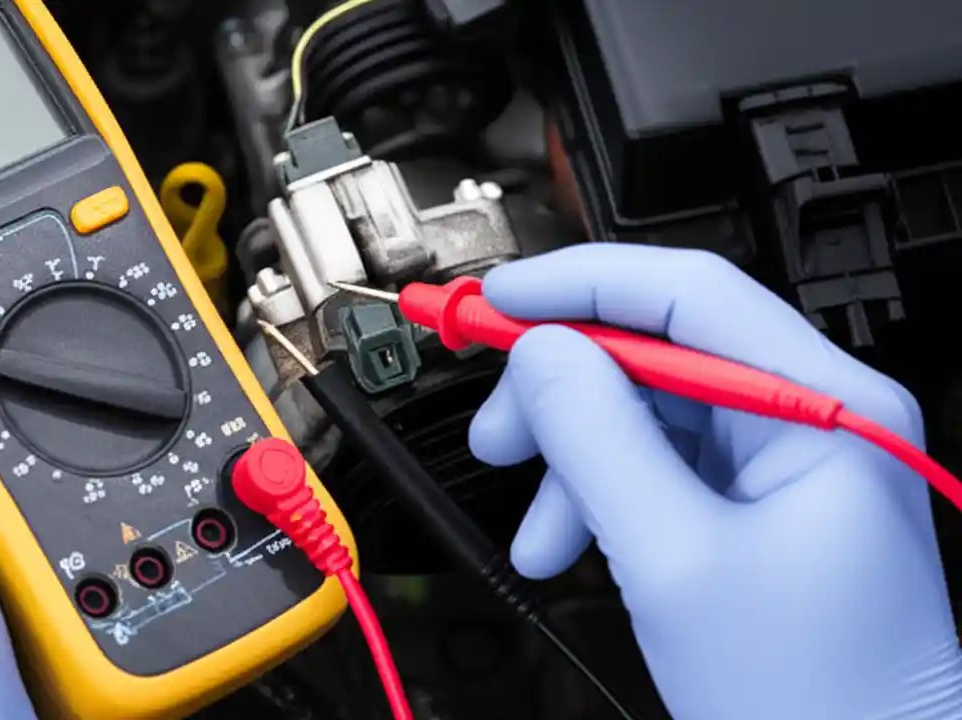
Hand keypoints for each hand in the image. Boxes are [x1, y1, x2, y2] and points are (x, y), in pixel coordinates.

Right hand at [470, 245, 961, 718]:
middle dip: (563, 394)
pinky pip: (662, 470)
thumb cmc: (813, 697)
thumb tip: (540, 354)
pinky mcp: (760, 507)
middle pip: (659, 354)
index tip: (499, 300)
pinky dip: (601, 500)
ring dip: (573, 463)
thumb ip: (598, 439)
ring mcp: (789, 465)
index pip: (688, 294)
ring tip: (536, 530)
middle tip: (498, 431)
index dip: (580, 286)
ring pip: (649, 417)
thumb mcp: (673, 559)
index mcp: (825, 408)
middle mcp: (814, 419)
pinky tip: (565, 544)